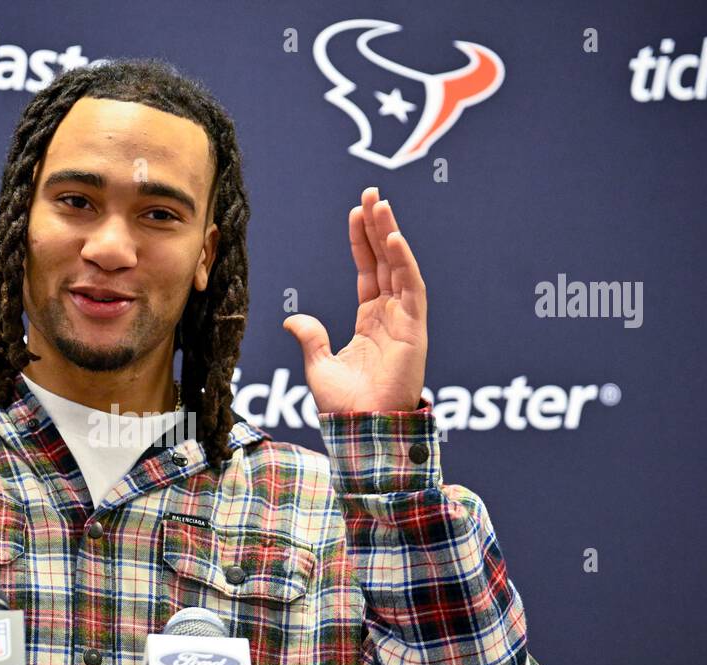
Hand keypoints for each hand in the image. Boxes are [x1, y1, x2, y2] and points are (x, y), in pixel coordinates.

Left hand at [283, 186, 426, 413]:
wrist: (363, 429)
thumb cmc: (345, 405)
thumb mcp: (319, 365)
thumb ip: (310, 337)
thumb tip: (291, 320)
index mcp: (371, 322)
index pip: (369, 272)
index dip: (362, 243)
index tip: (355, 214)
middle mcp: (390, 317)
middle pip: (386, 262)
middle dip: (378, 227)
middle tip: (371, 193)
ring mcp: (404, 321)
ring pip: (399, 267)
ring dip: (390, 234)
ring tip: (380, 204)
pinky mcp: (415, 330)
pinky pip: (411, 289)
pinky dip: (403, 262)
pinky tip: (392, 238)